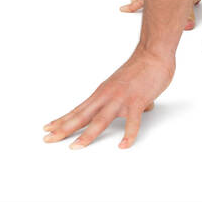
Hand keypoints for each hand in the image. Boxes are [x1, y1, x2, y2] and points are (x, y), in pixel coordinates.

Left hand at [43, 49, 174, 148]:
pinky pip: (132, 122)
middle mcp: (107, 96)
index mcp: (102, 93)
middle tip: (48, 139)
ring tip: (76, 146)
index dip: (62, 120)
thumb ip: (130, 100)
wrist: (153, 54)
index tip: (48, 128)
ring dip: (87, 134)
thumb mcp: (125, 85)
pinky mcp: (137, 101)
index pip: (78, 110)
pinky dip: (128, 135)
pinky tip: (123, 145)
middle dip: (63, 129)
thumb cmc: (142, 68)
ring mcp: (121, 99)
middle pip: (81, 116)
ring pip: (100, 120)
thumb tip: (143, 109)